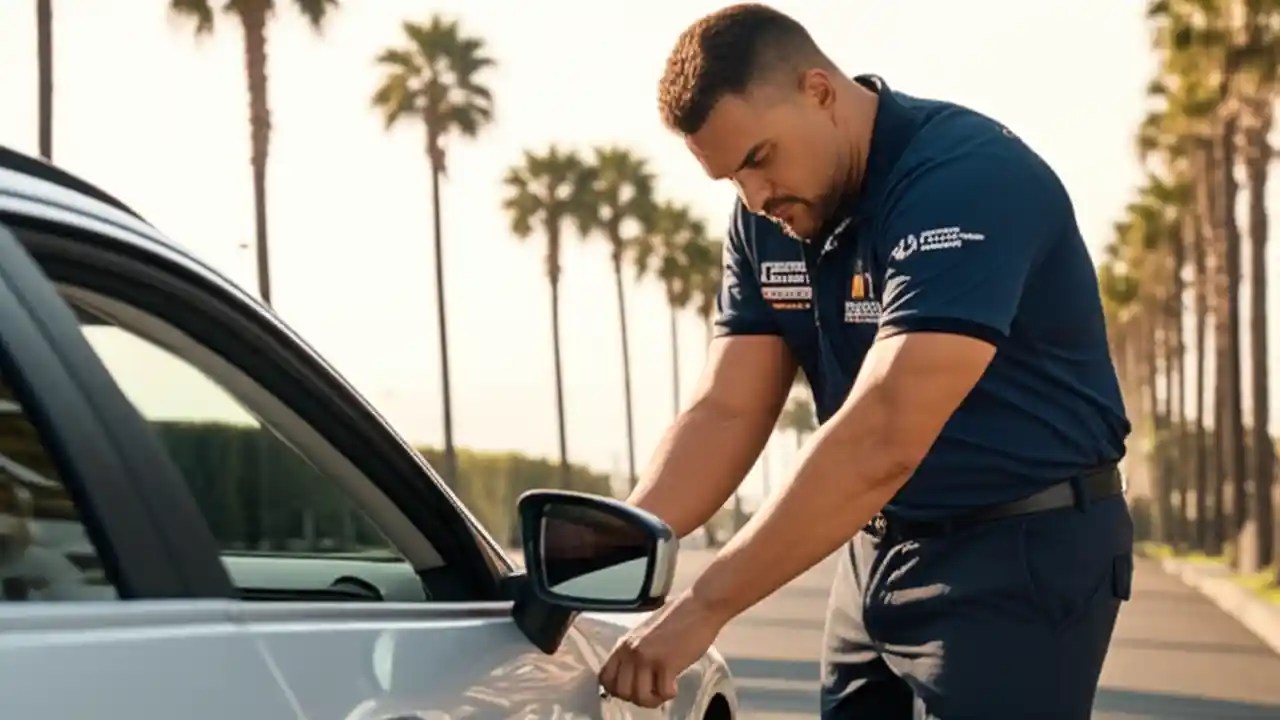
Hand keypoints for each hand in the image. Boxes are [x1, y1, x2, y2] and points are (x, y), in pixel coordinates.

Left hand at [598, 589, 727, 707]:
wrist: (699, 606)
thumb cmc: (676, 618)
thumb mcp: (644, 634)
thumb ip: (634, 652)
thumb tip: (630, 676)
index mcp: (624, 643)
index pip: (605, 677)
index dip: (616, 689)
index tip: (632, 688)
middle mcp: (631, 651)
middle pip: (621, 692)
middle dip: (636, 697)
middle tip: (651, 691)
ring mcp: (648, 657)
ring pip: (640, 697)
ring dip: (653, 699)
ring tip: (664, 689)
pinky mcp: (667, 663)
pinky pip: (663, 693)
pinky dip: (670, 694)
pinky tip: (675, 684)